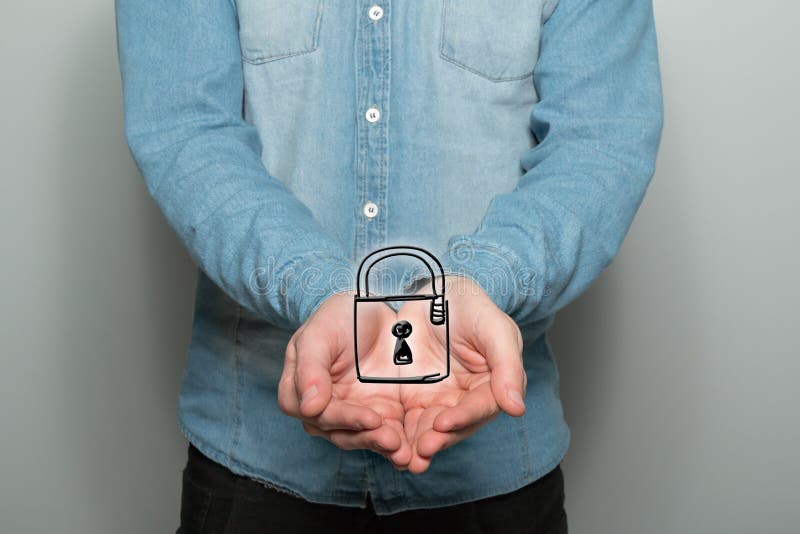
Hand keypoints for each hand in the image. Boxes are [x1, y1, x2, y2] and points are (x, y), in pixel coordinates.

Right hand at [278, 292, 411, 467]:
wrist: (373, 306)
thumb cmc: (339, 316)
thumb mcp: (320, 334)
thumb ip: (310, 368)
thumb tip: (308, 408)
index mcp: (300, 391)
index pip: (317, 415)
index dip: (342, 418)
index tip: (368, 417)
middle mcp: (325, 408)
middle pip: (340, 432)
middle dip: (367, 438)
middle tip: (391, 440)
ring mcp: (353, 413)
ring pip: (364, 438)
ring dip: (383, 445)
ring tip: (404, 451)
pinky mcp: (382, 413)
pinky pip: (388, 433)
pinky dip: (400, 443)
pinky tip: (414, 449)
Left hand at [398, 276, 526, 472]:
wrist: (433, 294)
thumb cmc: (470, 307)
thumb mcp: (494, 328)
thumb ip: (507, 366)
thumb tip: (517, 409)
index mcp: (495, 385)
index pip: (482, 407)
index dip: (464, 417)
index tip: (445, 423)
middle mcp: (470, 400)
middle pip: (457, 426)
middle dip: (440, 438)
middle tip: (423, 448)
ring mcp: (442, 402)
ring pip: (434, 430)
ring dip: (421, 444)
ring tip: (407, 456)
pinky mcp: (415, 401)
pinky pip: (410, 422)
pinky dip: (402, 435)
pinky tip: (390, 443)